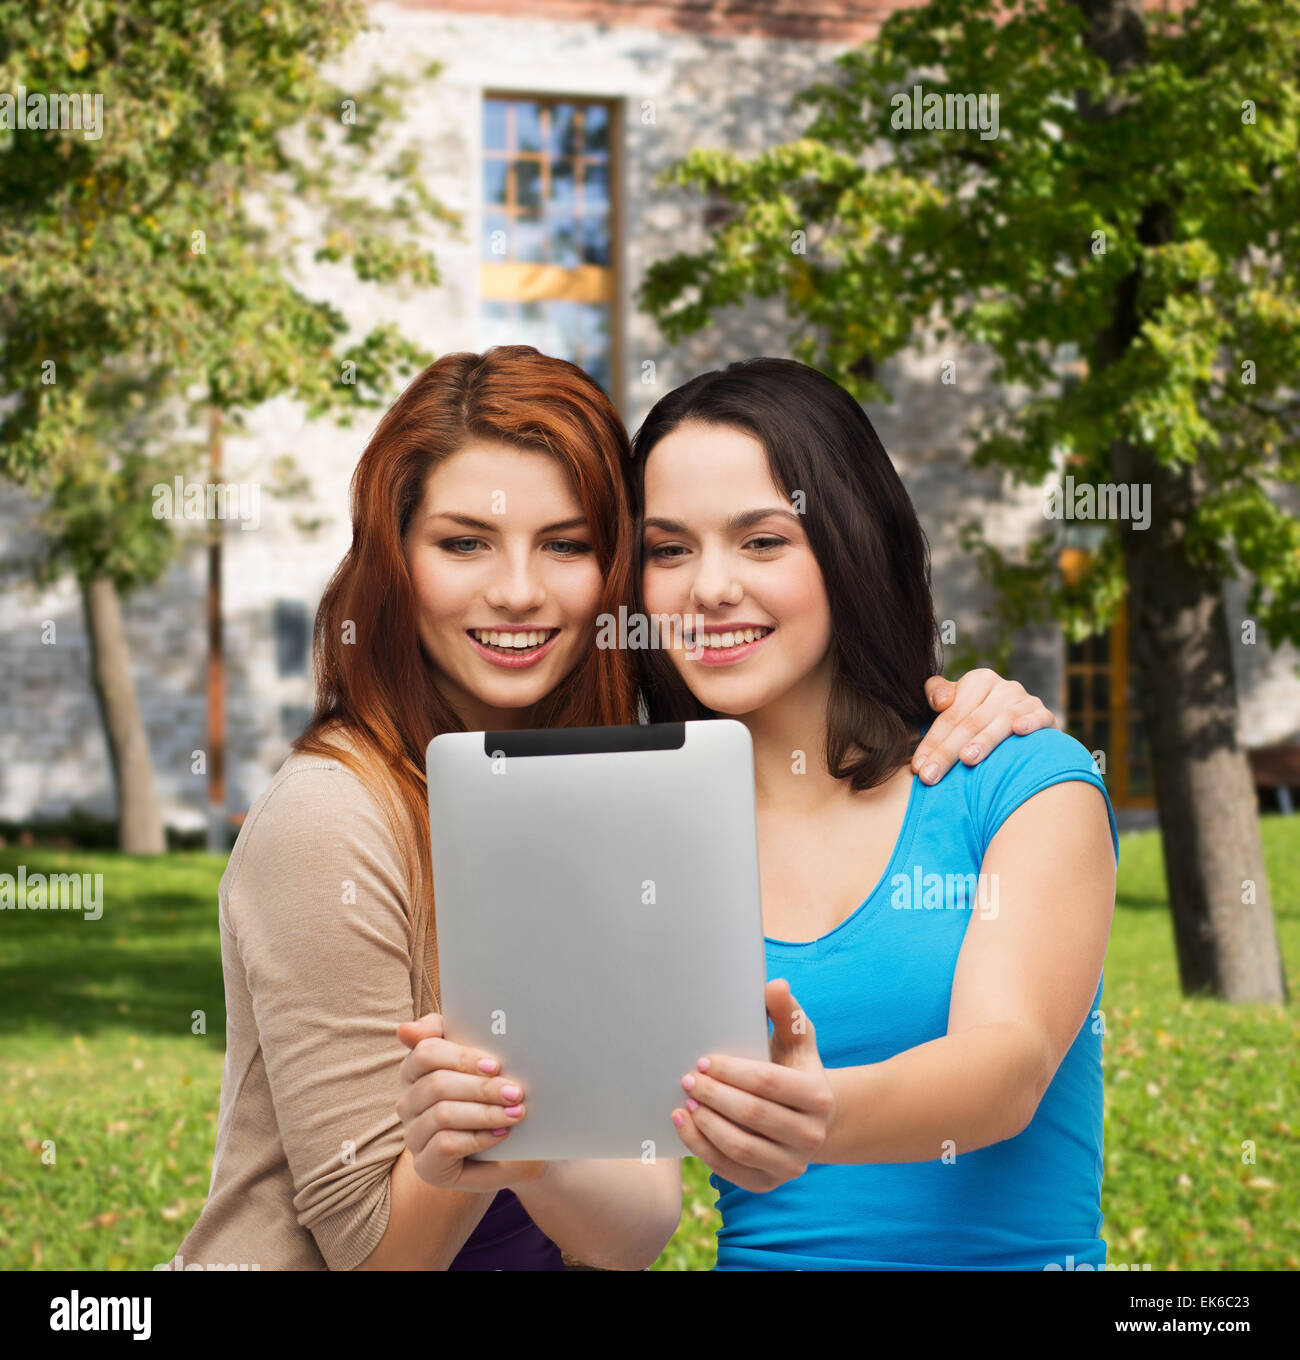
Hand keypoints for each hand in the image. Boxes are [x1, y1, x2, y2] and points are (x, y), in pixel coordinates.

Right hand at [395, 1012, 548, 1192]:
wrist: (513, 1147)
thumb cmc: (491, 1095)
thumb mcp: (478, 1061)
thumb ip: (448, 1032)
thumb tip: (405, 1029)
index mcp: (415, 1070)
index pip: (424, 1053)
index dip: (462, 1057)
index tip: (494, 1065)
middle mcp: (407, 1102)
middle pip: (437, 1085)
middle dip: (481, 1087)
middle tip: (515, 1091)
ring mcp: (413, 1135)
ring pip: (442, 1114)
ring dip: (486, 1113)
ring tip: (516, 1112)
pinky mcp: (425, 1165)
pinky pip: (445, 1145)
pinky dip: (478, 1137)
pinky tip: (500, 1134)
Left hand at [670, 980, 832, 1193]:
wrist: (807, 1119)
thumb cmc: (792, 1068)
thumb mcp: (795, 1039)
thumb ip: (785, 1012)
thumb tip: (774, 985)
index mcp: (818, 1097)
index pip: (767, 1082)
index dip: (731, 1072)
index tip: (703, 1061)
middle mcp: (811, 1136)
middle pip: (752, 1114)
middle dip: (713, 1095)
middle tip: (686, 1080)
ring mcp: (791, 1165)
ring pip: (739, 1146)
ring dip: (705, 1124)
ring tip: (684, 1102)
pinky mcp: (769, 1184)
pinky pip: (729, 1170)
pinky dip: (702, 1148)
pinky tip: (684, 1125)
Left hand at [914, 667, 1055, 783]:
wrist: (1025, 722)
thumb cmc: (980, 717)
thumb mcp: (959, 705)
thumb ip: (940, 696)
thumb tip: (938, 701)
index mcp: (978, 681)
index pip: (949, 715)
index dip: (932, 741)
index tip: (918, 767)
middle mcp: (1002, 687)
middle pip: (969, 722)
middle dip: (947, 752)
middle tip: (931, 776)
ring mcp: (1025, 700)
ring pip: (1001, 721)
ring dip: (984, 740)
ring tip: (967, 760)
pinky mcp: (1044, 714)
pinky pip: (1038, 717)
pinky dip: (1029, 723)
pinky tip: (1019, 731)